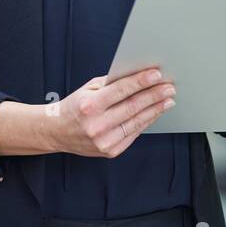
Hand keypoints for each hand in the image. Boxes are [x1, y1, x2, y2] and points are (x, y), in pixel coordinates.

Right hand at [48, 69, 175, 157]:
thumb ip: (112, 83)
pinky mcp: (110, 151)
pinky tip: (154, 113)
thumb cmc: (74, 107)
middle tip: (169, 87)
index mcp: (90, 105)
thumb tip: (138, 76)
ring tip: (168, 100)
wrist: (56, 132)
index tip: (157, 75)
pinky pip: (134, 134)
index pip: (122, 91)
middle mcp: (97, 125)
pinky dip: (146, 122)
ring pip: (137, 122)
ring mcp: (104, 141)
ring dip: (156, 109)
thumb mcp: (88, 88)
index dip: (141, 82)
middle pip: (133, 107)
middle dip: (155, 95)